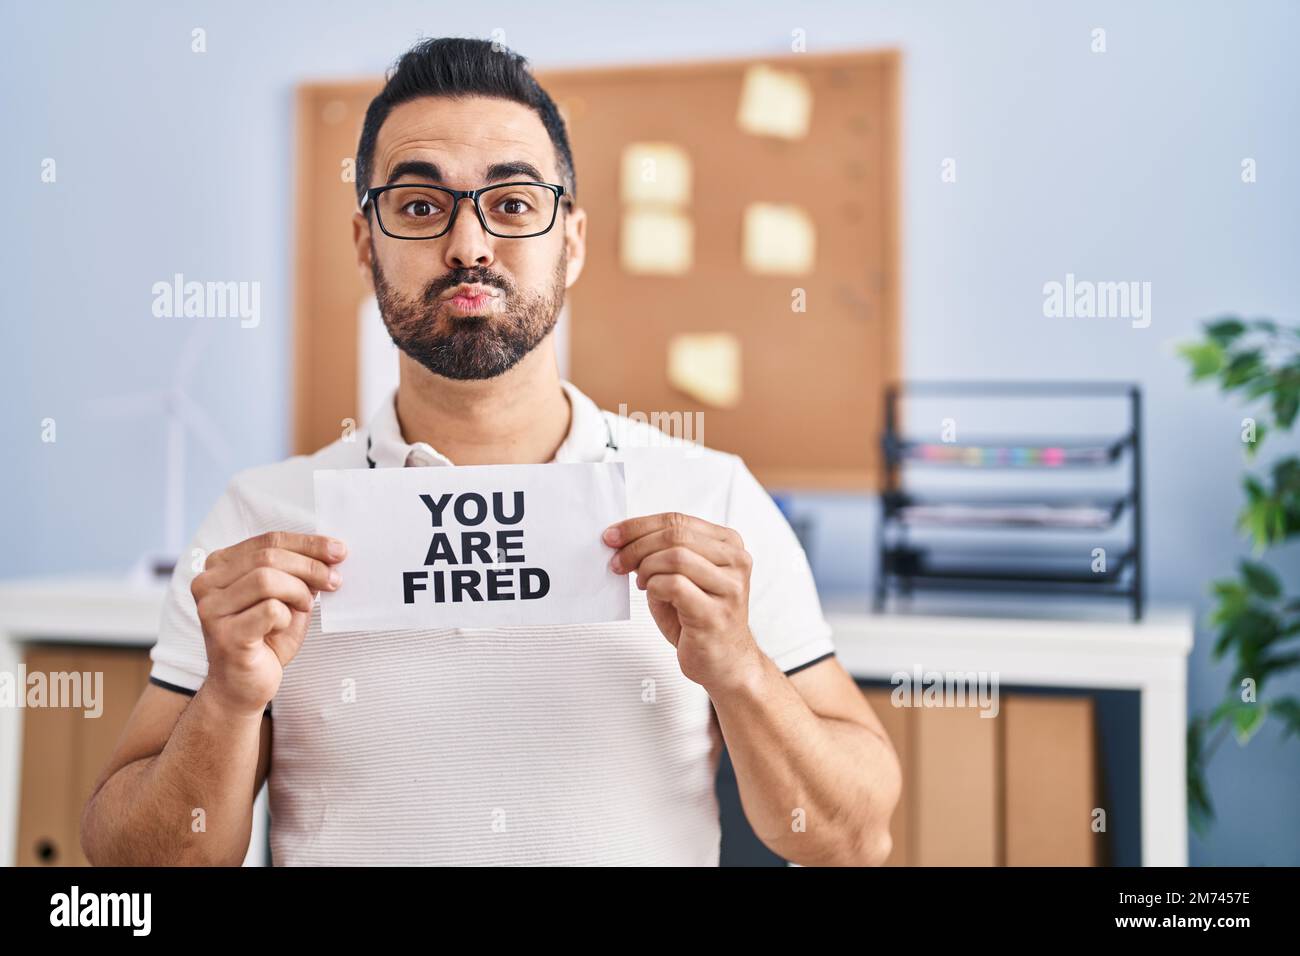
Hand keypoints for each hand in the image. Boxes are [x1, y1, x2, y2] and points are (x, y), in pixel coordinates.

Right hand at [191, 531, 346, 715]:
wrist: (243, 687)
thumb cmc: (266, 640)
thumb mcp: (286, 597)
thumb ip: (298, 573)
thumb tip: (331, 552)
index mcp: (219, 566)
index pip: (268, 540)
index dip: (308, 543)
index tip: (339, 550)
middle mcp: (207, 583)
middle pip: (268, 556)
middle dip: (310, 566)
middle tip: (335, 581)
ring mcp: (211, 609)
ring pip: (266, 579)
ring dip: (298, 592)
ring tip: (304, 607)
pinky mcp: (224, 634)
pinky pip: (269, 610)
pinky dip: (286, 617)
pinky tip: (282, 627)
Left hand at [603, 512, 762, 690]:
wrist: (724, 662)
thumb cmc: (700, 619)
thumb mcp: (682, 577)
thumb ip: (663, 554)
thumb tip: (623, 540)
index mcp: (728, 545)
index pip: (678, 520)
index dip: (639, 526)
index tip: (613, 535)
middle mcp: (736, 561)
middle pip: (676, 535)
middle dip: (637, 546)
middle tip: (617, 561)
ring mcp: (730, 588)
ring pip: (676, 556)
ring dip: (646, 567)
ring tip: (641, 583)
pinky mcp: (716, 613)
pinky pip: (675, 585)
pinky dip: (655, 587)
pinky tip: (653, 595)